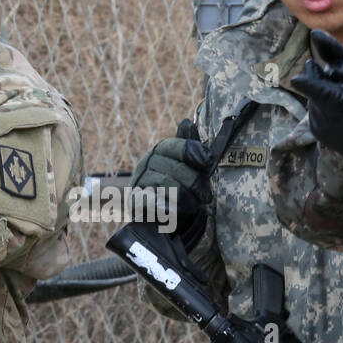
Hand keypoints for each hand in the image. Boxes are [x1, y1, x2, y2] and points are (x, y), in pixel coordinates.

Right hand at [130, 119, 214, 246]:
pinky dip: (164, 205)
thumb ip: (191, 148)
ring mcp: (139, 180)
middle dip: (194, 182)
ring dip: (184, 196)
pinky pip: (150, 199)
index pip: (176, 145)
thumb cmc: (181, 189)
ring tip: (195, 206)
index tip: (209, 162)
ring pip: (164, 183)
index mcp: (161, 150)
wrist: (164, 220)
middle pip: (174, 167)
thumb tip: (186, 122)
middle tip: (206, 196)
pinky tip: (173, 211)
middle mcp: (147, 161)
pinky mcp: (133, 199)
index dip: (194, 152)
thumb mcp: (191, 168)